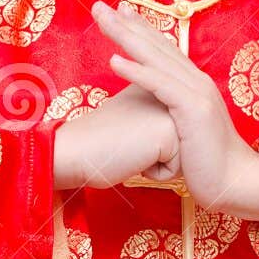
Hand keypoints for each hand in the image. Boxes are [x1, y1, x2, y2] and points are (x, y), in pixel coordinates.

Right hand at [53, 81, 180, 191]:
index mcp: (160, 85)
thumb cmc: (100, 140)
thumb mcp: (134, 117)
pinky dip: (154, 173)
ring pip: (183, 158)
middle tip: (127, 141)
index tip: (128, 135)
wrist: (76, 150)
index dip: (150, 145)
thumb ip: (156, 114)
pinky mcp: (169, 132)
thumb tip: (172, 130)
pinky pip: (175, 169)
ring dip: (157, 163)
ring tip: (131, 147)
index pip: (175, 132)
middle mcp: (169, 93)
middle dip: (157, 154)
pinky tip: (134, 157)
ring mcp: (172, 110)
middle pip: (183, 145)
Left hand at [90, 0, 256, 211]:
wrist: (236, 183)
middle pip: (155, 46)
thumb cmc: (208, 164)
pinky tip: (114, 60)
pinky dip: (137, 71)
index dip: (140, 28)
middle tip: (99, 5)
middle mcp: (195, 81)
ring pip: (155, 58)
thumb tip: (149, 124)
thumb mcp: (184, 134)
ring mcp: (196, 93)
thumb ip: (168, 120)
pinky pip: (160, 85)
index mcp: (193, 85)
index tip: (119, 11)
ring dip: (126, 37)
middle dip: (125, 24)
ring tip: (102, 20)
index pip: (162, 49)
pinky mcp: (193, 110)